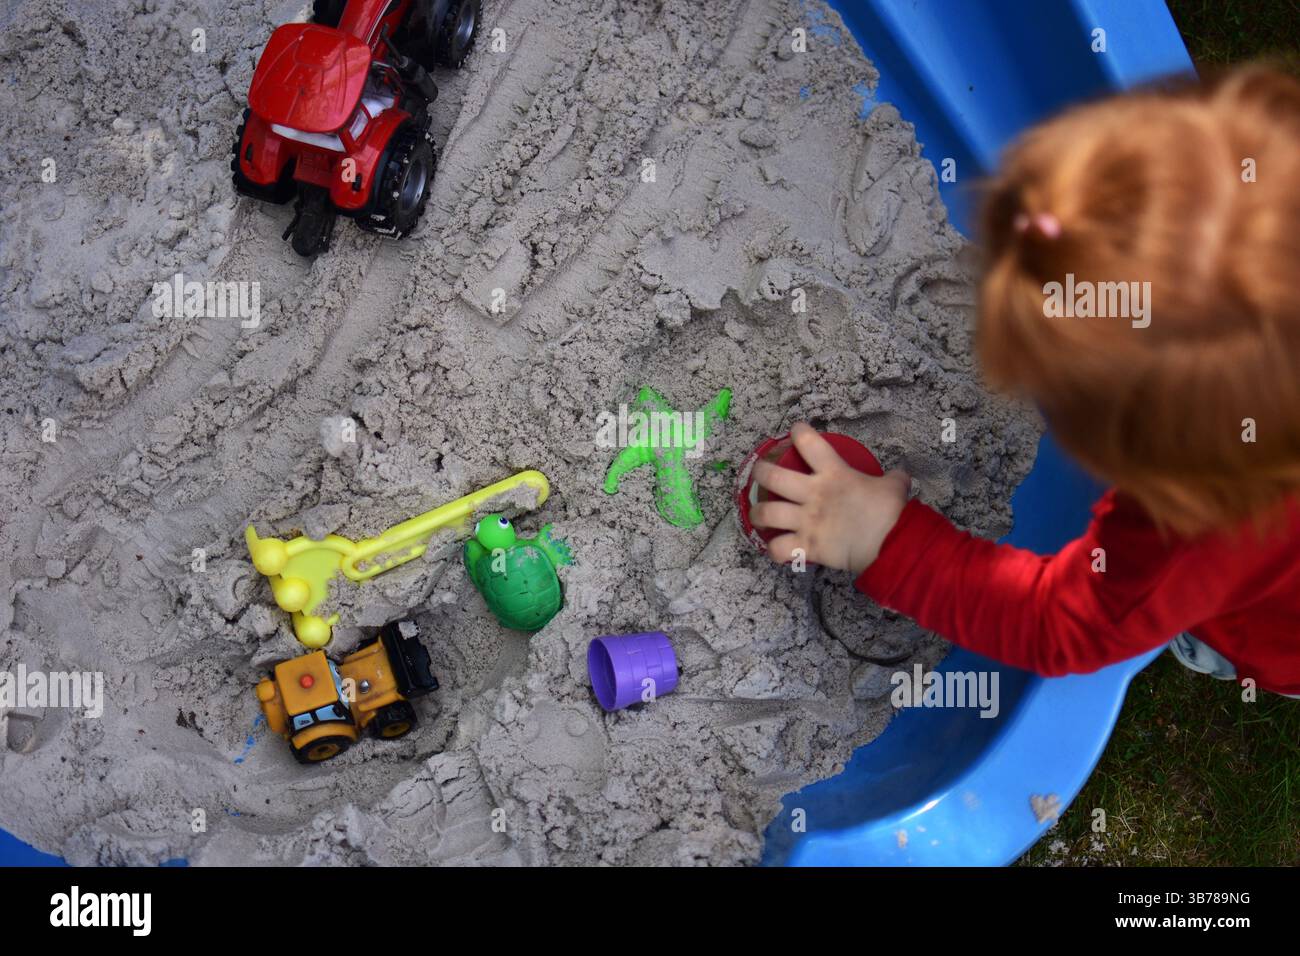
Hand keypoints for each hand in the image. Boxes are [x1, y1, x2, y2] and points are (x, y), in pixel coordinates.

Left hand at [751, 423, 910, 574]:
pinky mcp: (806, 546)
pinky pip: (778, 549)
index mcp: (834, 474)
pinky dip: (774, 550)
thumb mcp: (894, 486)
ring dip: (758, 513)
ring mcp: (806, 521)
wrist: (891, 544)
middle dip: (760, 472)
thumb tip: (900, 476)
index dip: (799, 432)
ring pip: (766, 513)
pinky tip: (776, 548)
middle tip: (759, 473)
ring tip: (758, 514)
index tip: (795, 431)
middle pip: (772, 477)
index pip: (809, 442)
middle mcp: (813, 494)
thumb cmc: (891, 512)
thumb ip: (893, 479)